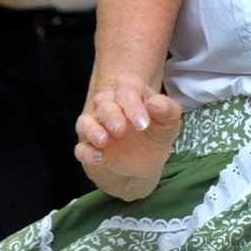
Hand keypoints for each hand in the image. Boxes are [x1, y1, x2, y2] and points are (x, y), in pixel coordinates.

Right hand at [75, 80, 181, 196]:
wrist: (146, 159)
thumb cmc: (156, 131)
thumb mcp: (169, 121)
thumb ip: (167, 110)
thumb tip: (156, 103)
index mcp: (128, 93)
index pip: (126, 91)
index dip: (132, 105)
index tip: (143, 124)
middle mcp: (108, 106)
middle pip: (103, 104)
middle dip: (111, 116)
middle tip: (120, 130)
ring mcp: (96, 126)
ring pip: (85, 122)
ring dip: (92, 131)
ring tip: (103, 140)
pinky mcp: (90, 147)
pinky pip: (81, 148)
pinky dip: (87, 152)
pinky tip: (99, 158)